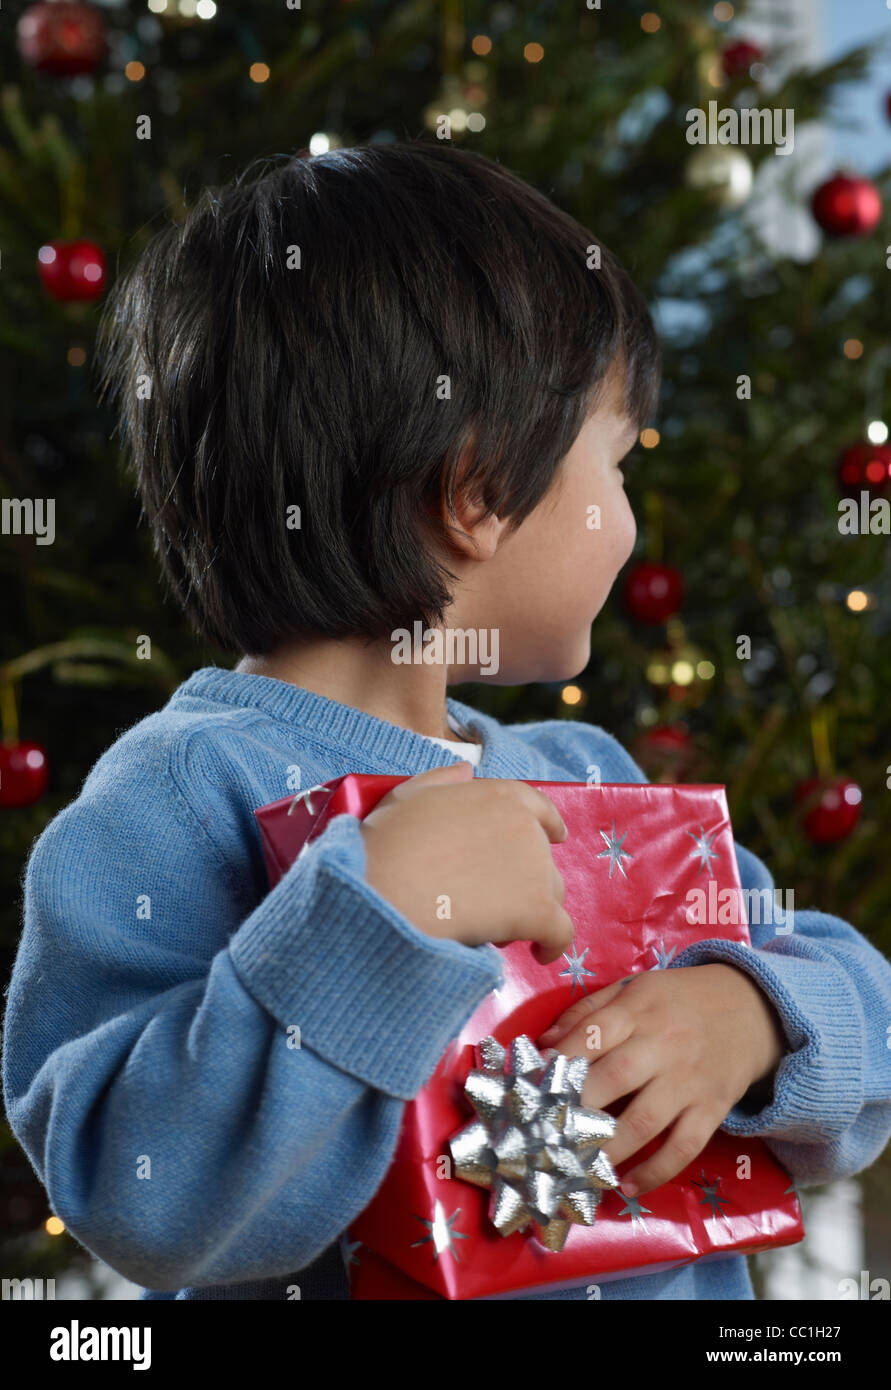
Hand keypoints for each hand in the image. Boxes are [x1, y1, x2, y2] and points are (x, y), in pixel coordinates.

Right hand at [362, 762, 574, 963]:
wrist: (387, 892)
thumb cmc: (388, 845)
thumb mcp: (407, 797)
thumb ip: (441, 780)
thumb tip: (468, 770)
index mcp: (497, 796)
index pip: (537, 806)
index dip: (549, 823)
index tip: (557, 836)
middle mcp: (525, 826)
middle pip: (540, 857)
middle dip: (523, 878)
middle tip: (488, 899)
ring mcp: (535, 867)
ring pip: (549, 894)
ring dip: (530, 908)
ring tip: (494, 927)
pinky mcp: (538, 909)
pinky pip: (560, 931)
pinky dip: (552, 944)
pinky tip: (539, 955)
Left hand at [537, 963, 787, 1195]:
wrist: (751, 1008)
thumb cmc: (677, 1000)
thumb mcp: (634, 988)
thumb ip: (587, 1010)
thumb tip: (544, 1044)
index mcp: (638, 1009)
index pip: (592, 1034)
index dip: (559, 1062)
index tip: (532, 1088)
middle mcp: (663, 1044)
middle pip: (614, 1078)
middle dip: (577, 1108)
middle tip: (546, 1134)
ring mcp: (689, 1080)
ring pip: (646, 1120)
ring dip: (609, 1148)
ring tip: (579, 1167)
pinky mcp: (712, 1109)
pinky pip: (684, 1147)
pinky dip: (656, 1171)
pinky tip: (627, 1185)